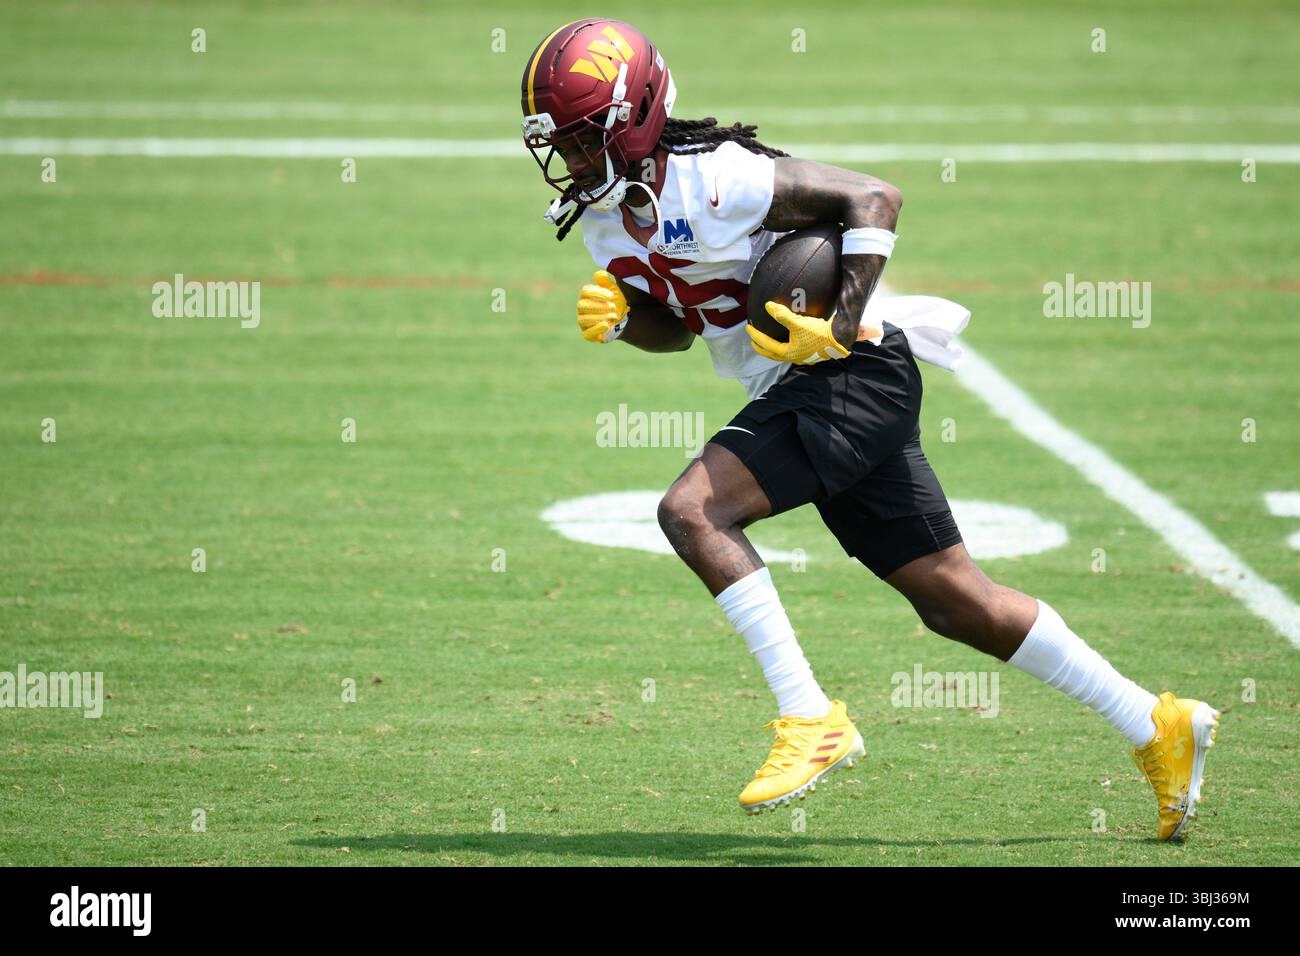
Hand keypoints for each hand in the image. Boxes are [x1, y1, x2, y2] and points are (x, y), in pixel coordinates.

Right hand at [576, 270, 629, 342]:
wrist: (622, 319)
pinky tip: (606, 325)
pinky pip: (587, 334)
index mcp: (585, 296)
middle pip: (583, 306)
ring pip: (585, 319)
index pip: (585, 292)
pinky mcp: (588, 334)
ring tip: (614, 315)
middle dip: (599, 306)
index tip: (611, 295)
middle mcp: (581, 309)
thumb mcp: (613, 290)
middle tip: (613, 306)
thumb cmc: (615, 302)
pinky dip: (596, 329)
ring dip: (600, 317)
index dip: (598, 292)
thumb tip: (598, 274)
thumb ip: (606, 282)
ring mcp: (582, 322)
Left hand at [747, 302, 872, 364]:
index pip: (767, 345)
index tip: (748, 328)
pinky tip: (790, 337)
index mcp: (789, 353)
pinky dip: (786, 344)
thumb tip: (768, 306)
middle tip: (753, 341)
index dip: (756, 336)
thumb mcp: (799, 323)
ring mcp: (803, 356)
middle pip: (773, 354)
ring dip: (774, 347)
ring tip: (770, 340)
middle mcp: (795, 358)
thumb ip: (783, 315)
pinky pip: (793, 349)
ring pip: (783, 353)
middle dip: (762, 347)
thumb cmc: (819, 333)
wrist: (840, 338)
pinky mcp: (811, 352)